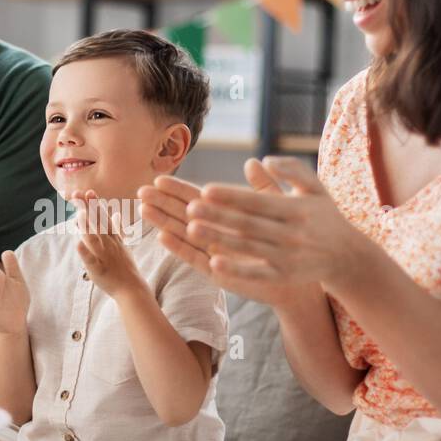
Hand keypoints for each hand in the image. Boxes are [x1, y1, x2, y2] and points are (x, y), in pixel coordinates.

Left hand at [71, 189, 145, 299]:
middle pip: (96, 223)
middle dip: (86, 208)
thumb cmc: (125, 267)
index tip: (87, 190)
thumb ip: (117, 229)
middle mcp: (108, 243)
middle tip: (76, 194)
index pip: (102, 217)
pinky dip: (85, 252)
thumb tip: (117, 214)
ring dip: (86, 226)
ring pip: (93, 238)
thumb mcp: (122, 244)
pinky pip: (91, 260)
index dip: (94, 204)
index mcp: (112, 237)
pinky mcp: (98, 269)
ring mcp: (104, 255)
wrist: (132, 288)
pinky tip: (77, 244)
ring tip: (78, 214)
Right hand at [138, 162, 298, 306]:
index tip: (158, 179)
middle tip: (141, 191)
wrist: (300, 278)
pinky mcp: (218, 273)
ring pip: (183, 235)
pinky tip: (162, 236)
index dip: (178, 190)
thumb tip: (252, 161)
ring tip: (144, 209)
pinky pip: (195, 259)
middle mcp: (215, 234)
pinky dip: (179, 248)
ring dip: (163, 222)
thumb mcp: (277, 209)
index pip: (197, 199)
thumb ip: (263, 187)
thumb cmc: (288, 242)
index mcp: (225, 216)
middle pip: (183, 215)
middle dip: (162, 203)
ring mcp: (214, 254)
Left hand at [185, 156, 369, 298]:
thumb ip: (293, 170)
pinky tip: (214, 262)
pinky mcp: (284, 276)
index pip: (258, 201)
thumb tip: (263, 159)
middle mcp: (292, 233)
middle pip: (248, 223)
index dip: (231, 195)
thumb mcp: (316, 189)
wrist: (347, 257)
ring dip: (219, 238)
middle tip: (188, 207)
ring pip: (247, 247)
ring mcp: (287, 257)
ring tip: (191, 229)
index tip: (205, 189)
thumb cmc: (326, 217)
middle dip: (218, 215)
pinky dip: (236, 269)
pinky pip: (256, 273)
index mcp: (296, 209)